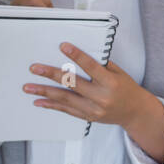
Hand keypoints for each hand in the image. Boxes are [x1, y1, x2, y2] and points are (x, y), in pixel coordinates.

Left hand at [25, 42, 157, 130]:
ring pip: (65, 99)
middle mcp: (101, 97)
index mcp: (110, 82)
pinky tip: (38, 101)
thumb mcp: (118, 73)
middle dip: (51, 74)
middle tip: (34, 68)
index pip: (91, 67)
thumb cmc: (126, 89)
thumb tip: (77, 55)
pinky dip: (51, 105)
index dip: (76, 56)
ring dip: (44, 92)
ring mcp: (93, 109)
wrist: (136, 112)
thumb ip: (100, 65)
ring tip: (28, 87)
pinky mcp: (88, 116)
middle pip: (72, 83)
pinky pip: (66, 110)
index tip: (62, 46)